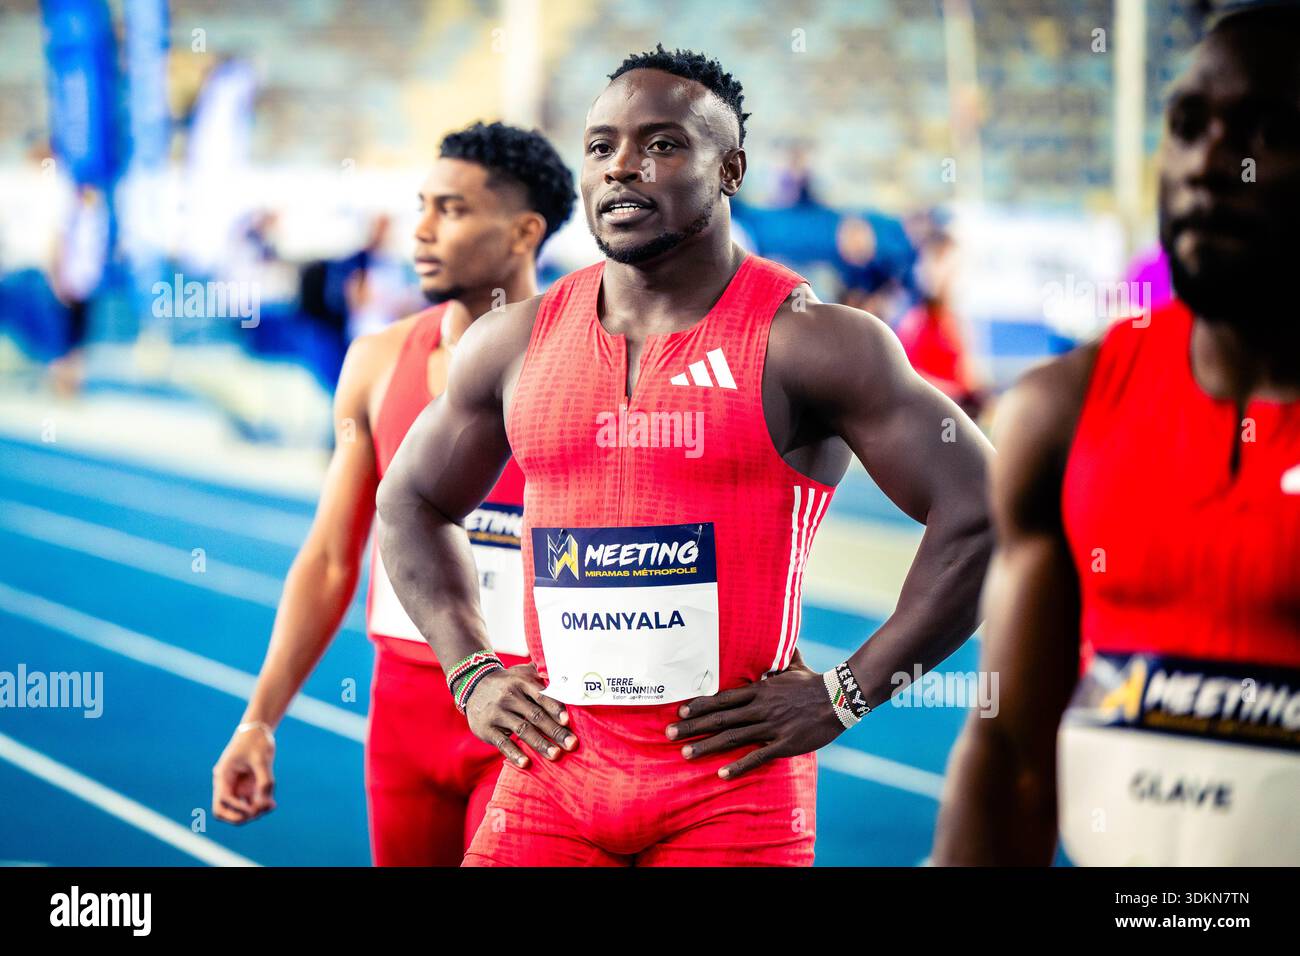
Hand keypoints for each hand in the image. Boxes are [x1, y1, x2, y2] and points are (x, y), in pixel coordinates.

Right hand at [212, 724, 276, 823]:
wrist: (258, 730)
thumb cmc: (256, 741)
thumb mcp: (262, 759)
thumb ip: (264, 781)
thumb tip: (265, 804)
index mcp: (224, 776)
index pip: (222, 802)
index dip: (235, 809)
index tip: (252, 808)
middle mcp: (227, 784)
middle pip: (223, 811)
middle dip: (239, 817)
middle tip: (258, 812)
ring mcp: (237, 786)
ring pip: (239, 809)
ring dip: (253, 813)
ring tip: (271, 806)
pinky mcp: (247, 786)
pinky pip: (251, 802)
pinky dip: (260, 806)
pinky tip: (272, 805)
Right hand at [464, 663, 576, 767]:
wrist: (473, 686)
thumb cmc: (508, 682)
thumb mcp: (521, 671)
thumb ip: (542, 671)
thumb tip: (569, 669)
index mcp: (521, 682)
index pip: (541, 696)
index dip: (555, 708)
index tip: (567, 721)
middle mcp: (509, 696)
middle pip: (535, 715)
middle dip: (554, 731)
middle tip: (571, 744)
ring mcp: (497, 713)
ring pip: (522, 730)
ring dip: (540, 744)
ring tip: (556, 755)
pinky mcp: (486, 729)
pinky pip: (502, 743)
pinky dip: (514, 754)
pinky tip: (526, 763)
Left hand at [665, 649, 844, 779]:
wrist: (840, 697)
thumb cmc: (814, 681)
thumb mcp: (793, 664)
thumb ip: (779, 654)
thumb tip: (777, 635)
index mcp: (759, 690)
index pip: (722, 698)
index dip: (699, 705)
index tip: (679, 711)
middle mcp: (760, 708)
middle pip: (719, 718)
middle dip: (692, 726)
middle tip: (668, 734)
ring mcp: (771, 726)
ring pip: (732, 737)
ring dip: (707, 746)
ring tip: (686, 754)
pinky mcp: (784, 744)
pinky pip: (757, 756)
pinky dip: (739, 766)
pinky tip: (722, 774)